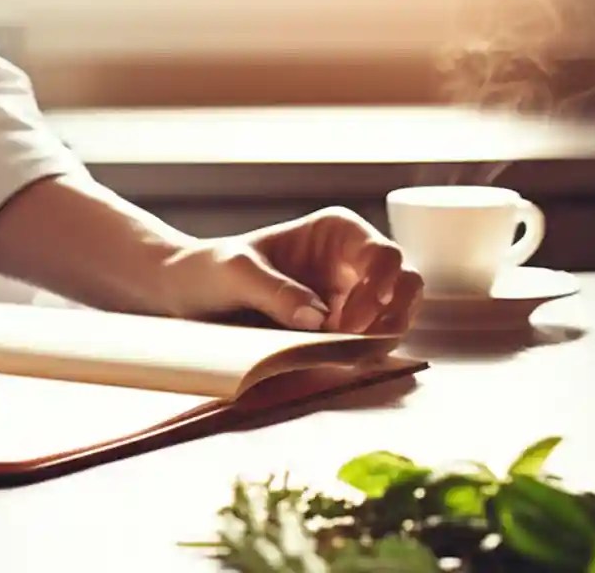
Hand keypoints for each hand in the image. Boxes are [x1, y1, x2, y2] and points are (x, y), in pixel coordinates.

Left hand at [160, 207, 422, 335]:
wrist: (188, 294)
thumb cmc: (210, 269)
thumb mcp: (236, 273)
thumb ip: (274, 291)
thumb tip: (318, 318)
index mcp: (336, 232)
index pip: (384, 255)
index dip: (381, 288)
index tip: (349, 320)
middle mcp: (351, 261)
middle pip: (405, 286)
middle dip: (391, 317)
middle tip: (355, 344)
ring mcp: (350, 296)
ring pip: (396, 317)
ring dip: (380, 340)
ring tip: (341, 355)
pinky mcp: (340, 328)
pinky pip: (370, 342)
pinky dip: (363, 355)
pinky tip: (334, 361)